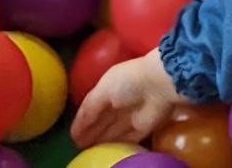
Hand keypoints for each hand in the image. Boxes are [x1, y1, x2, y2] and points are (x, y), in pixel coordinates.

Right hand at [70, 49, 187, 147]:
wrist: (158, 85)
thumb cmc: (127, 81)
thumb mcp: (102, 90)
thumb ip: (90, 107)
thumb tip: (80, 124)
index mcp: (109, 86)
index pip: (93, 105)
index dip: (83, 120)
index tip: (73, 134)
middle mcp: (121, 100)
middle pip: (103, 119)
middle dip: (91, 131)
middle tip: (78, 145)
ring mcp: (133, 114)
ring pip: (114, 129)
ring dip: (102, 138)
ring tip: (88, 149)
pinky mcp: (144, 126)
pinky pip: (128, 136)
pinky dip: (118, 142)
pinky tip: (107, 148)